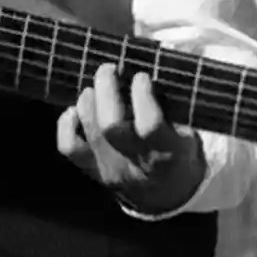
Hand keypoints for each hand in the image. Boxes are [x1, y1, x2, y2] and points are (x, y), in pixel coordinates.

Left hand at [57, 63, 206, 214]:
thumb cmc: (180, 153)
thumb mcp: (190, 133)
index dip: (142, 95)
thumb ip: (173, 106)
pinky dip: (67, 123)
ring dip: (89, 99)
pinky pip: (68, 146)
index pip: (150, 124)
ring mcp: (109, 168)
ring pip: (89, 129)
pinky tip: (77, 110)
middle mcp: (135, 163)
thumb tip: (157, 61)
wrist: (166, 195)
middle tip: (110, 69)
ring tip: (98, 86)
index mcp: (167, 153)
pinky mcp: (91, 170)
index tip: (141, 76)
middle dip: (106, 88)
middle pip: (110, 125)